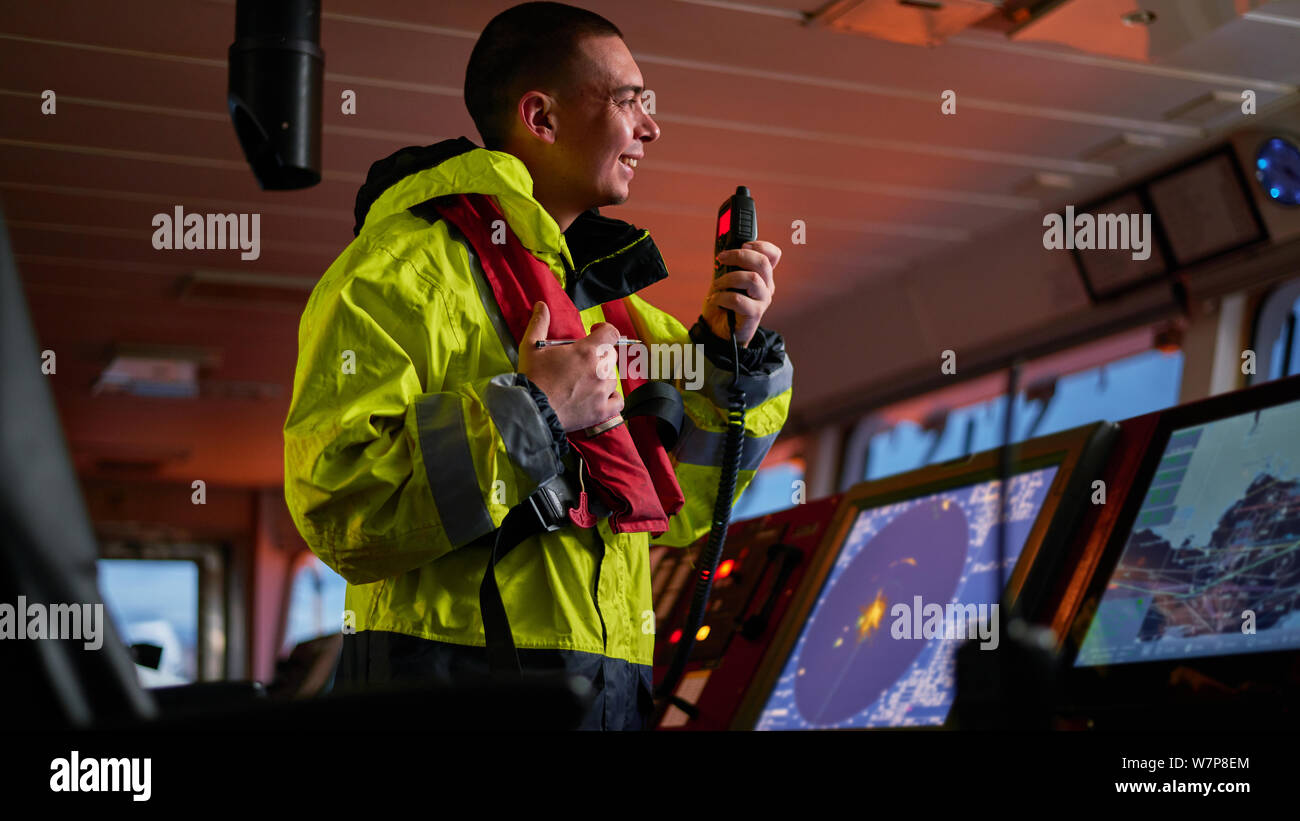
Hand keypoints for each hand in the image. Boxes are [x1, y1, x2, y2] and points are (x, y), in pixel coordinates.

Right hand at [517, 302, 623, 431]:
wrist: (532, 411)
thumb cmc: (532, 378)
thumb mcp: (531, 347)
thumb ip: (539, 323)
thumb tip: (542, 305)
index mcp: (586, 351)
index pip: (611, 333)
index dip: (605, 330)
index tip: (595, 332)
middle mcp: (599, 369)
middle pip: (611, 355)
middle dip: (599, 355)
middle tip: (581, 362)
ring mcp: (602, 391)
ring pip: (612, 378)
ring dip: (601, 376)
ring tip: (583, 381)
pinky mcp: (602, 410)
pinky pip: (618, 401)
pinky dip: (612, 397)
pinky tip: (600, 396)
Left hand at [703, 240, 779, 346]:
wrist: (717, 332)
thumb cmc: (722, 303)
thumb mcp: (723, 279)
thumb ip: (726, 265)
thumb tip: (722, 250)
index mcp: (762, 275)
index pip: (773, 254)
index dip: (760, 245)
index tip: (742, 244)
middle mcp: (766, 286)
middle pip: (763, 262)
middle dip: (739, 255)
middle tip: (721, 259)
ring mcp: (762, 300)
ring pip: (752, 279)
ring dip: (728, 278)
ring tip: (716, 285)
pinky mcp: (754, 314)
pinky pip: (739, 300)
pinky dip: (722, 297)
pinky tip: (714, 299)